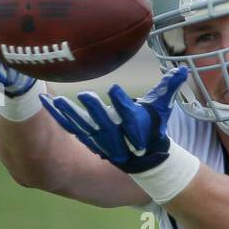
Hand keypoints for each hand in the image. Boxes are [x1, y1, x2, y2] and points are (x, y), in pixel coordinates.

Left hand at [40, 67, 187, 173]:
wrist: (146, 159)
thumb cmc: (153, 128)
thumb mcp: (162, 108)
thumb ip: (169, 88)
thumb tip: (183, 69)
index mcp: (137, 127)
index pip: (130, 116)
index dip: (123, 104)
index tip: (115, 89)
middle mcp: (119, 137)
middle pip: (105, 125)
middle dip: (95, 111)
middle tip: (85, 95)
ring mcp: (102, 142)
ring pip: (85, 129)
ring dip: (71, 115)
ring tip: (57, 101)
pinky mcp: (89, 140)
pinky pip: (71, 128)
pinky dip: (58, 116)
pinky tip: (45, 101)